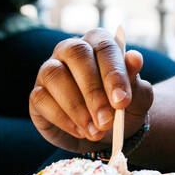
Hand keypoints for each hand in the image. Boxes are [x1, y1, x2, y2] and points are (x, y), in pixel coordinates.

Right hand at [29, 28, 152, 152]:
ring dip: (76, 108)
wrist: (105, 132)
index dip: (113, 74)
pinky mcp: (38, 93)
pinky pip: (41, 98)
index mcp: (99, 42)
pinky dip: (62, 118)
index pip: (105, 47)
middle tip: (107, 121)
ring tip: (95, 132)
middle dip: (93, 91)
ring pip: (54, 75)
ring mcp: (50, 69)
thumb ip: (135, 80)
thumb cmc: (120, 106)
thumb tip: (135, 57)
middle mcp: (71, 49)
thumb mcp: (136, 97)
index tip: (122, 102)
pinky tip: (80, 132)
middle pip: (76, 55)